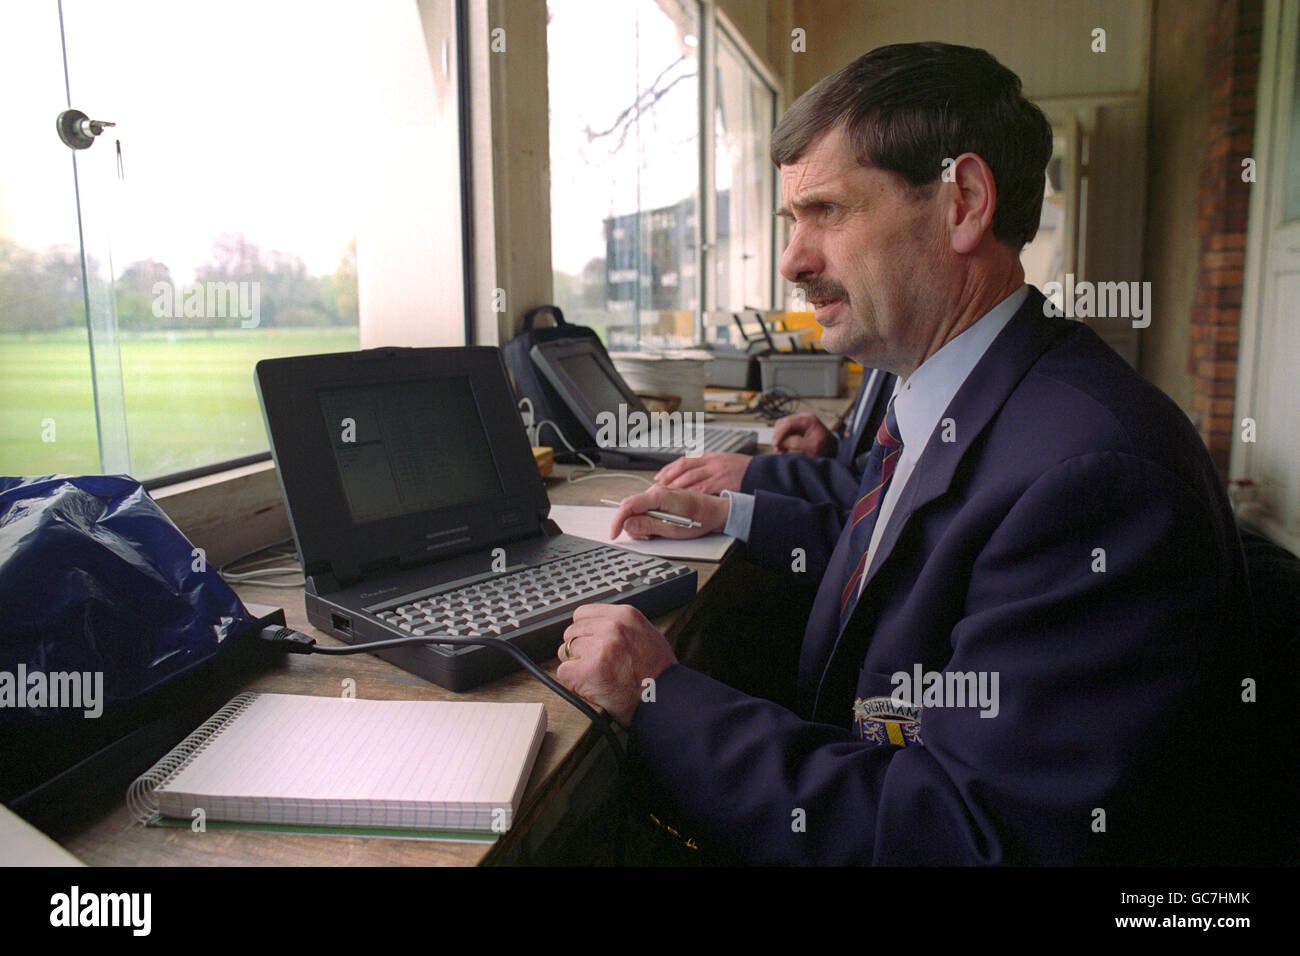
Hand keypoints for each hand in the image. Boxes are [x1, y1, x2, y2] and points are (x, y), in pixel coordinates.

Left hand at [556, 604, 675, 725]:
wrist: (665, 699)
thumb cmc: (659, 673)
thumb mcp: (646, 634)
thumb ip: (620, 626)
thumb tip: (595, 626)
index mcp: (625, 615)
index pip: (582, 613)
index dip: (584, 631)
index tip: (589, 642)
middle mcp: (611, 627)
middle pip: (572, 632)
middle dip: (579, 649)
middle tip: (596, 664)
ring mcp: (599, 648)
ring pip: (565, 651)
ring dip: (576, 666)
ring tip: (598, 676)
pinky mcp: (589, 671)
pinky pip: (563, 672)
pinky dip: (573, 683)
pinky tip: (592, 686)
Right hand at [609, 485, 729, 539]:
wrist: (715, 512)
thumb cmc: (700, 518)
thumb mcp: (672, 528)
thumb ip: (648, 526)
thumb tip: (628, 525)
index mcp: (658, 496)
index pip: (627, 506)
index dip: (617, 521)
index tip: (614, 534)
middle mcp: (656, 492)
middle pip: (630, 508)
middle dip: (632, 525)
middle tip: (648, 537)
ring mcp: (658, 495)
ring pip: (637, 511)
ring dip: (642, 525)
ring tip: (659, 532)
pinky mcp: (661, 500)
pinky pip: (645, 510)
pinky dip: (648, 521)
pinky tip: (660, 527)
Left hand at [654, 451, 751, 492]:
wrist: (761, 473)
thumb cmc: (743, 470)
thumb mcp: (723, 462)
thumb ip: (706, 466)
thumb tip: (688, 475)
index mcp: (710, 456)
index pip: (684, 461)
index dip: (669, 469)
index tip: (659, 477)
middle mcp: (711, 463)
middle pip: (684, 469)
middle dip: (669, 479)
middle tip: (658, 488)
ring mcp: (717, 473)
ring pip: (691, 479)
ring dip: (676, 487)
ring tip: (666, 494)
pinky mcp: (723, 483)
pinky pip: (703, 489)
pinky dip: (691, 495)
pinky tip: (683, 500)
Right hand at [772, 412, 833, 456]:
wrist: (831, 449)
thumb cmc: (825, 447)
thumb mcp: (812, 447)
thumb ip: (797, 443)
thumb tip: (782, 441)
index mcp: (808, 420)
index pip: (789, 423)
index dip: (780, 433)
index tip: (776, 443)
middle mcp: (802, 419)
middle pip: (783, 423)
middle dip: (778, 436)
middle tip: (777, 448)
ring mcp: (799, 423)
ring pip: (782, 427)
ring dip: (779, 438)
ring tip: (780, 450)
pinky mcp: (796, 429)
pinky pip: (784, 432)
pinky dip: (782, 440)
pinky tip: (783, 448)